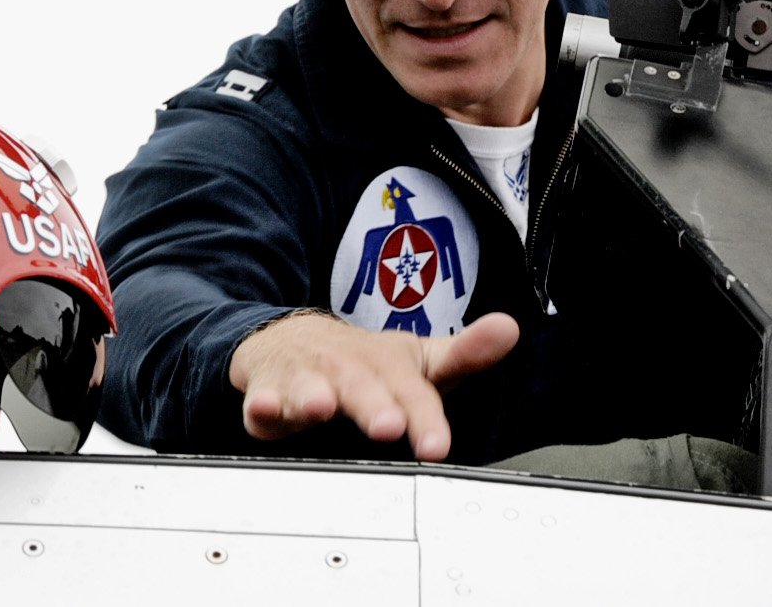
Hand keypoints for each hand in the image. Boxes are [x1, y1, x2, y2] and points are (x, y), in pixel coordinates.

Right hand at [228, 311, 518, 460]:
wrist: (287, 339)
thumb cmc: (360, 361)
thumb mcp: (414, 357)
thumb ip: (463, 353)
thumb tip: (510, 327)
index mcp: (385, 364)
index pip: (413, 391)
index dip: (425, 417)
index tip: (435, 444)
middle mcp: (345, 368)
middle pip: (360, 386)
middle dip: (372, 404)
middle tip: (386, 425)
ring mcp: (304, 378)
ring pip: (307, 389)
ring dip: (312, 398)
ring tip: (321, 408)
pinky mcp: (268, 391)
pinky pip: (262, 400)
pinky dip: (261, 404)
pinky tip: (262, 409)